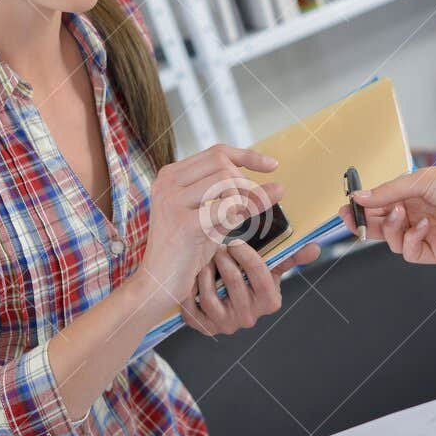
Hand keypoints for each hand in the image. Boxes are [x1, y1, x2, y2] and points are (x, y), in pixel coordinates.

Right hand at [134, 143, 283, 313]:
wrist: (158, 283)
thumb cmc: (186, 251)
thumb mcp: (212, 218)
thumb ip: (235, 199)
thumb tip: (277, 187)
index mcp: (171, 175)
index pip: (217, 152)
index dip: (248, 156)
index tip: (273, 165)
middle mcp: (167, 182)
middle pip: (222, 163)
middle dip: (247, 183)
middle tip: (255, 204)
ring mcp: (173, 201)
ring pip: (225, 181)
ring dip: (244, 199)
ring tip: (243, 219)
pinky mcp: (183, 223)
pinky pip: (225, 208)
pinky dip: (238, 216)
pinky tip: (234, 229)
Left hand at [178, 239, 321, 336]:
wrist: (225, 302)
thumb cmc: (249, 279)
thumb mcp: (270, 268)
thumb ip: (290, 256)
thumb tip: (316, 249)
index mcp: (270, 302)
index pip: (261, 274)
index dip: (246, 254)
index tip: (235, 241)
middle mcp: (249, 318)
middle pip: (234, 281)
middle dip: (223, 258)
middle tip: (216, 245)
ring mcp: (226, 325)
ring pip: (211, 294)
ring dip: (205, 271)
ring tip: (204, 258)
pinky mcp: (205, 328)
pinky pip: (193, 306)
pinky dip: (191, 288)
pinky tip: (193, 274)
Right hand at [337, 163, 435, 264]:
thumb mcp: (420, 180)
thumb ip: (388, 191)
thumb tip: (360, 196)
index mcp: (413, 196)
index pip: (380, 206)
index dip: (362, 208)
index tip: (345, 208)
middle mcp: (417, 216)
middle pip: (381, 226)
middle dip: (365, 223)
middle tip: (352, 218)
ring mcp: (426, 235)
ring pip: (393, 241)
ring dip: (391, 227)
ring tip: (401, 212)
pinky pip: (411, 252)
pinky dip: (412, 238)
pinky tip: (423, 225)